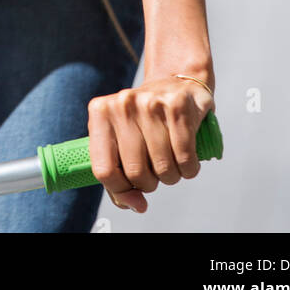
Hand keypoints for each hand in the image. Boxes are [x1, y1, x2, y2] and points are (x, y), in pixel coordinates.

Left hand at [87, 74, 214, 212]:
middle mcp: (122, 104)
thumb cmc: (144, 121)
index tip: (132, 194)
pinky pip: (185, 159)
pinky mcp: (178, 107)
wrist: (174, 84)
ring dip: (171, 176)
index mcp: (101, 112)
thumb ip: (118, 178)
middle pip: (135, 173)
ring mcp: (150, 103)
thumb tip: (135, 204)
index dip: (120, 190)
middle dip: (149, 183)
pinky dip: (189, 169)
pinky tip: (186, 158)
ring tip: (170, 161)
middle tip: (154, 171)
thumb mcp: (121, 140)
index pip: (103, 169)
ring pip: (163, 169)